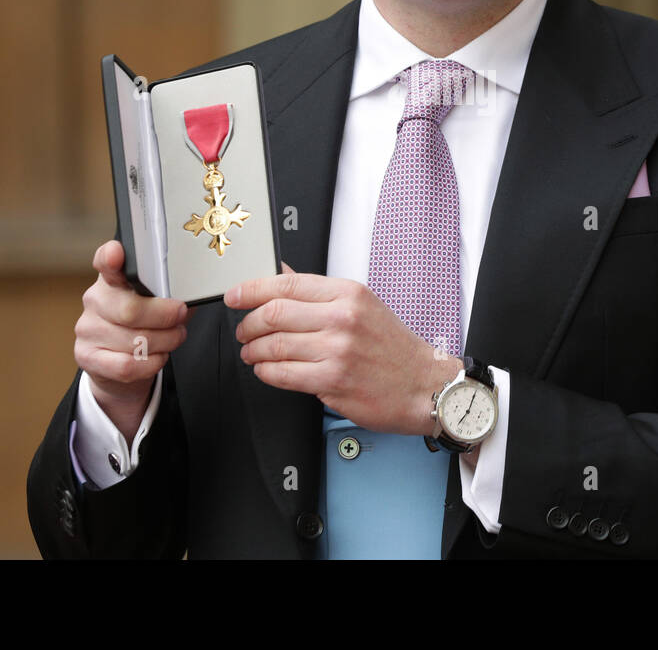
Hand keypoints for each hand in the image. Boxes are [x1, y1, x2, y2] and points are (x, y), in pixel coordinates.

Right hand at [75, 240, 193, 443]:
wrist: (121, 366)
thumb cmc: (147, 325)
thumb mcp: (159, 302)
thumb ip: (170, 291)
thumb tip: (193, 289)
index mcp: (113, 279)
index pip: (105, 261)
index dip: (110, 257)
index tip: (116, 253)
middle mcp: (95, 300)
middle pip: (130, 309)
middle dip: (166, 317)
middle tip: (180, 316)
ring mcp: (88, 329)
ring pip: (135, 340)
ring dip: (165, 342)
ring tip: (173, 337)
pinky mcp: (86, 356)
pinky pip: (127, 365)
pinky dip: (151, 363)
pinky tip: (158, 357)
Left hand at [229, 263, 461, 435]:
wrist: (423, 384)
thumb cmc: (393, 347)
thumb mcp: (361, 305)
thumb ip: (317, 292)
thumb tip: (279, 273)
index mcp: (348, 294)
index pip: (286, 284)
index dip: (251, 289)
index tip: (234, 296)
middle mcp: (342, 318)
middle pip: (273, 313)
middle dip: (247, 324)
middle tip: (243, 331)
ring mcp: (337, 351)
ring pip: (274, 345)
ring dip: (253, 351)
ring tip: (252, 353)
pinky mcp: (333, 382)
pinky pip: (283, 374)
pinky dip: (266, 372)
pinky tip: (266, 370)